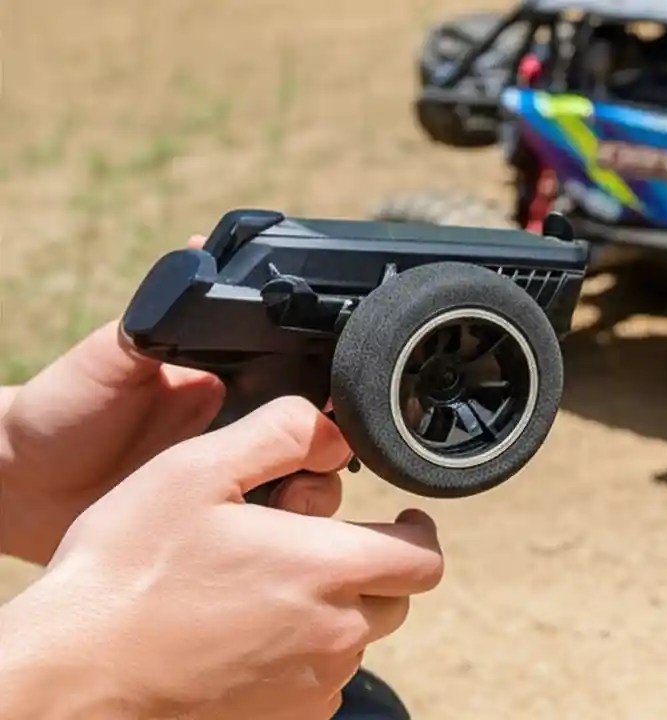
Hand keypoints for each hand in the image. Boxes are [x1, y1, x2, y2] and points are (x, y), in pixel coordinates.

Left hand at [0, 236, 337, 564]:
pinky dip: (285, 540)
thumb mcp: (114, 352)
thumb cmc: (63, 408)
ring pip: (314, 493)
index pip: (310, 390)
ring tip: (288, 498)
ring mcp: (241, 489)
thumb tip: (202, 250)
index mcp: (239, 388)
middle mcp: (249, 438)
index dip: (332, 403)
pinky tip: (266, 535)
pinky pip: (275, 540)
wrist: (23, 484)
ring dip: (315, 496)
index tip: (331, 414)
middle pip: (330, 445)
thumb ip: (159, 310)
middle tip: (315, 458)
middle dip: (334, 453)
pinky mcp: (225, 536)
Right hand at [0, 397, 442, 719]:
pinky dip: (305, 653)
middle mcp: (335, 633)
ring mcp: (312, 683)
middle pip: (396, 597)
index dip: (417, 532)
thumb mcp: (196, 471)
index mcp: (328, 568)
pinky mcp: (287, 718)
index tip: (400, 519)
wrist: (76, 678)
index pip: (424, 557)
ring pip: (358, 639)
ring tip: (270, 589)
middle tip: (315, 547)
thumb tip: (331, 426)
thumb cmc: (127, 573)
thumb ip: (279, 434)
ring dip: (336, 609)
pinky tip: (250, 633)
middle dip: (373, 566)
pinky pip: (321, 679)